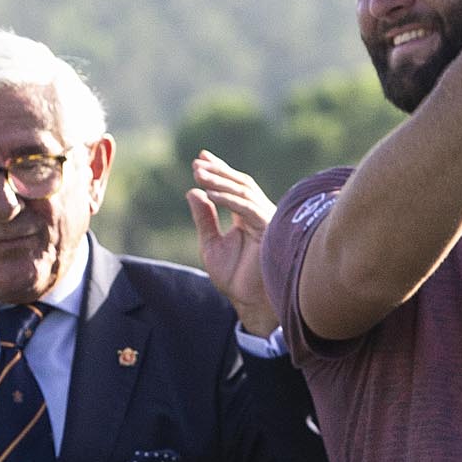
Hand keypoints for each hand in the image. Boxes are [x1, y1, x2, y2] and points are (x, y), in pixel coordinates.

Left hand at [186, 150, 278, 336]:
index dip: (218, 171)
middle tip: (197, 163)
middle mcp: (258, 214)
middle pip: (240, 184)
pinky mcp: (269, 229)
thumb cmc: (234, 278)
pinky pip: (246, 209)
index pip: (233, 187)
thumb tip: (192, 192)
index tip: (200, 158)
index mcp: (246, 217)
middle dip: (218, 172)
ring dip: (220, 182)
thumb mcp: (211, 244)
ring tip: (199, 174)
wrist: (249, 302)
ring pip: (243, 192)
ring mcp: (266, 220)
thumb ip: (204, 219)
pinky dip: (228, 201)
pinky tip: (209, 195)